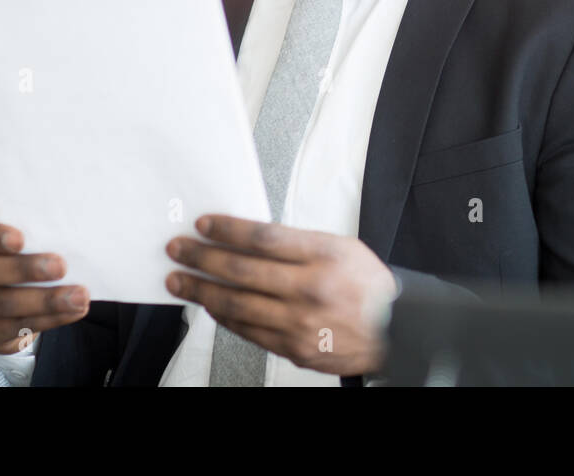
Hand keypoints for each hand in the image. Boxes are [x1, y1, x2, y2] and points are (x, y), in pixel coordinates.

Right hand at [0, 218, 89, 354]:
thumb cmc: (10, 255)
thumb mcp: (7, 241)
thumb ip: (28, 236)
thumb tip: (67, 233)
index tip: (20, 239)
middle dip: (26, 269)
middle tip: (60, 266)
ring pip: (5, 303)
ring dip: (47, 300)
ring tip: (79, 295)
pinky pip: (19, 325)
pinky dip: (52, 318)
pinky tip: (75, 309)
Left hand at [166, 216, 397, 376]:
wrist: (395, 331)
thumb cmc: (369, 287)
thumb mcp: (342, 248)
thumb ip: (298, 244)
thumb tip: (250, 239)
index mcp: (323, 256)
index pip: (263, 237)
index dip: (228, 229)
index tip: (204, 224)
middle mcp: (309, 289)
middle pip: (242, 270)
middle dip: (202, 257)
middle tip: (179, 250)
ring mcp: (299, 322)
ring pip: (237, 304)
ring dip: (201, 290)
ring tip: (180, 281)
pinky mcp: (293, 347)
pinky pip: (247, 330)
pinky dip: (224, 316)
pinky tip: (211, 306)